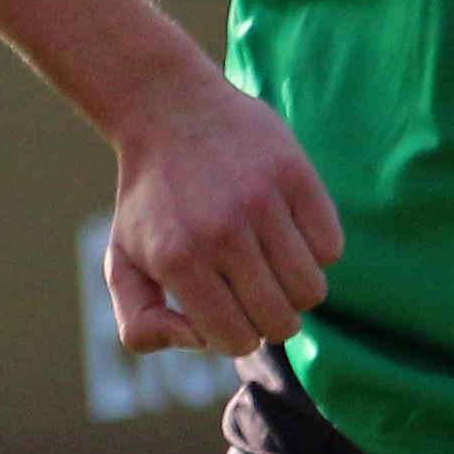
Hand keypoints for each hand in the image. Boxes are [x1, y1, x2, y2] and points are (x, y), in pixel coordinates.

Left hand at [103, 83, 340, 353]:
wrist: (170, 111)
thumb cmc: (150, 201)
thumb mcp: (122, 264)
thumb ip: (141, 324)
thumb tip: (200, 342)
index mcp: (178, 262)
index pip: (237, 341)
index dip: (237, 335)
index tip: (226, 310)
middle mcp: (222, 234)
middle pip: (281, 322)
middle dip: (271, 320)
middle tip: (254, 291)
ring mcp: (262, 202)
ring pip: (311, 289)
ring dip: (296, 289)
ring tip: (271, 263)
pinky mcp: (296, 175)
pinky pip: (331, 247)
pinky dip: (316, 251)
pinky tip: (288, 232)